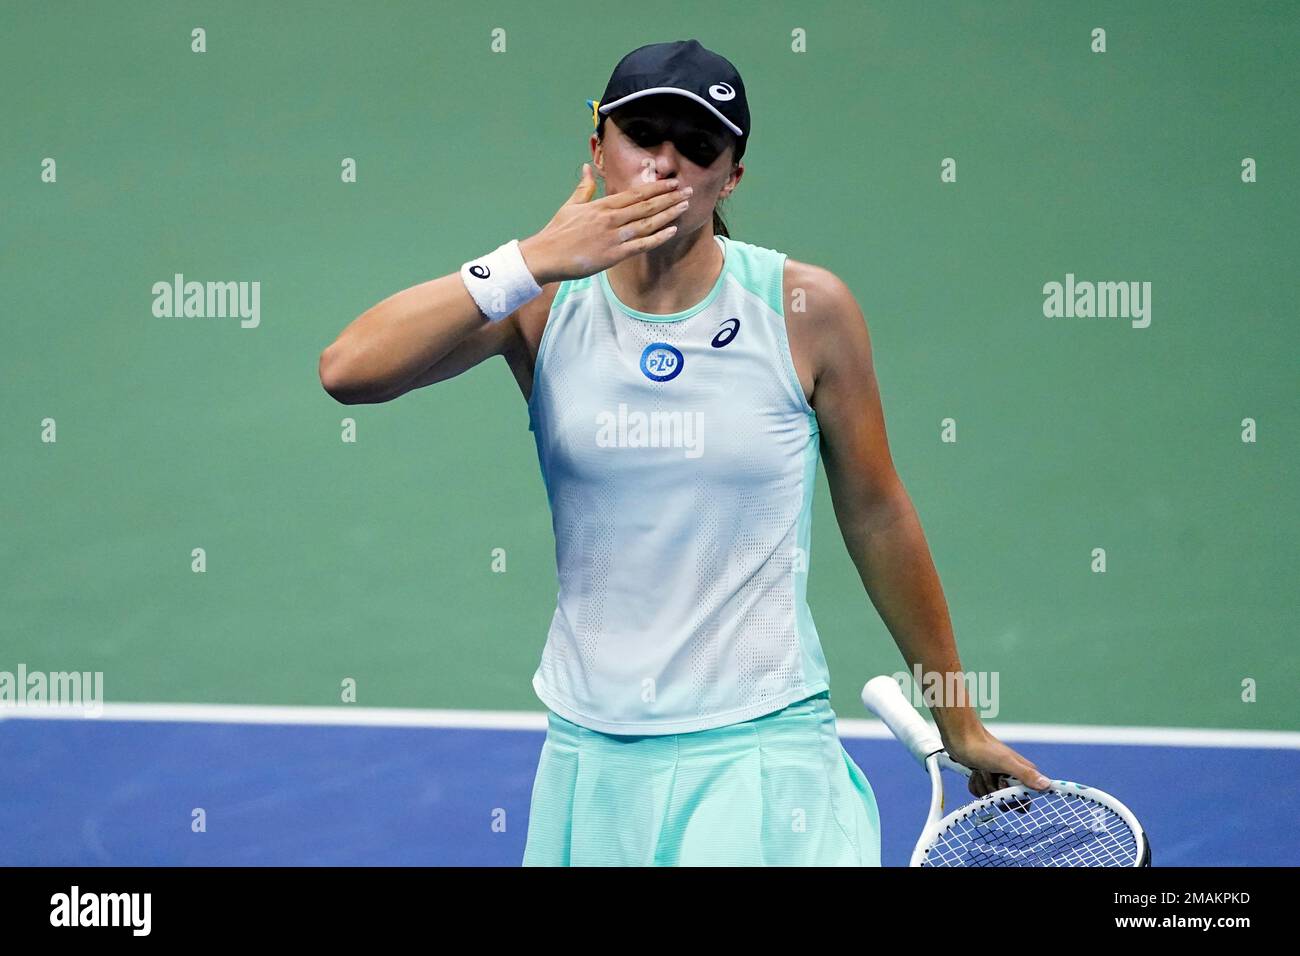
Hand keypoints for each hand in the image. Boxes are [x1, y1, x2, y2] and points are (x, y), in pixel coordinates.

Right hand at [518, 164, 690, 283]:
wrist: (546, 255)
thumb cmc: (557, 232)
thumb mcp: (570, 206)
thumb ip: (583, 188)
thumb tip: (585, 168)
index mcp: (602, 206)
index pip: (636, 194)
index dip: (656, 188)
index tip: (672, 183)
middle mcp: (611, 219)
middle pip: (647, 206)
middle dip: (669, 198)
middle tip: (688, 191)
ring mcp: (614, 237)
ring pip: (648, 223)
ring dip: (669, 214)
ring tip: (685, 206)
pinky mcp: (614, 255)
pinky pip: (642, 245)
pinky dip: (658, 237)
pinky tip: (673, 231)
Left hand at [941, 723, 1052, 797]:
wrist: (960, 737)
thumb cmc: (982, 747)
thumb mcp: (1005, 762)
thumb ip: (1026, 774)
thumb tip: (1048, 785)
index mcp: (1024, 773)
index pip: (1025, 801)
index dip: (1013, 798)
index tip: (1003, 785)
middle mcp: (1013, 777)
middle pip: (1005, 802)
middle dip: (994, 790)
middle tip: (990, 772)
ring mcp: (998, 778)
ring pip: (990, 798)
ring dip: (982, 785)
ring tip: (981, 769)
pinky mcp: (985, 779)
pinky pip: (979, 794)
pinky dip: (975, 784)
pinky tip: (974, 771)